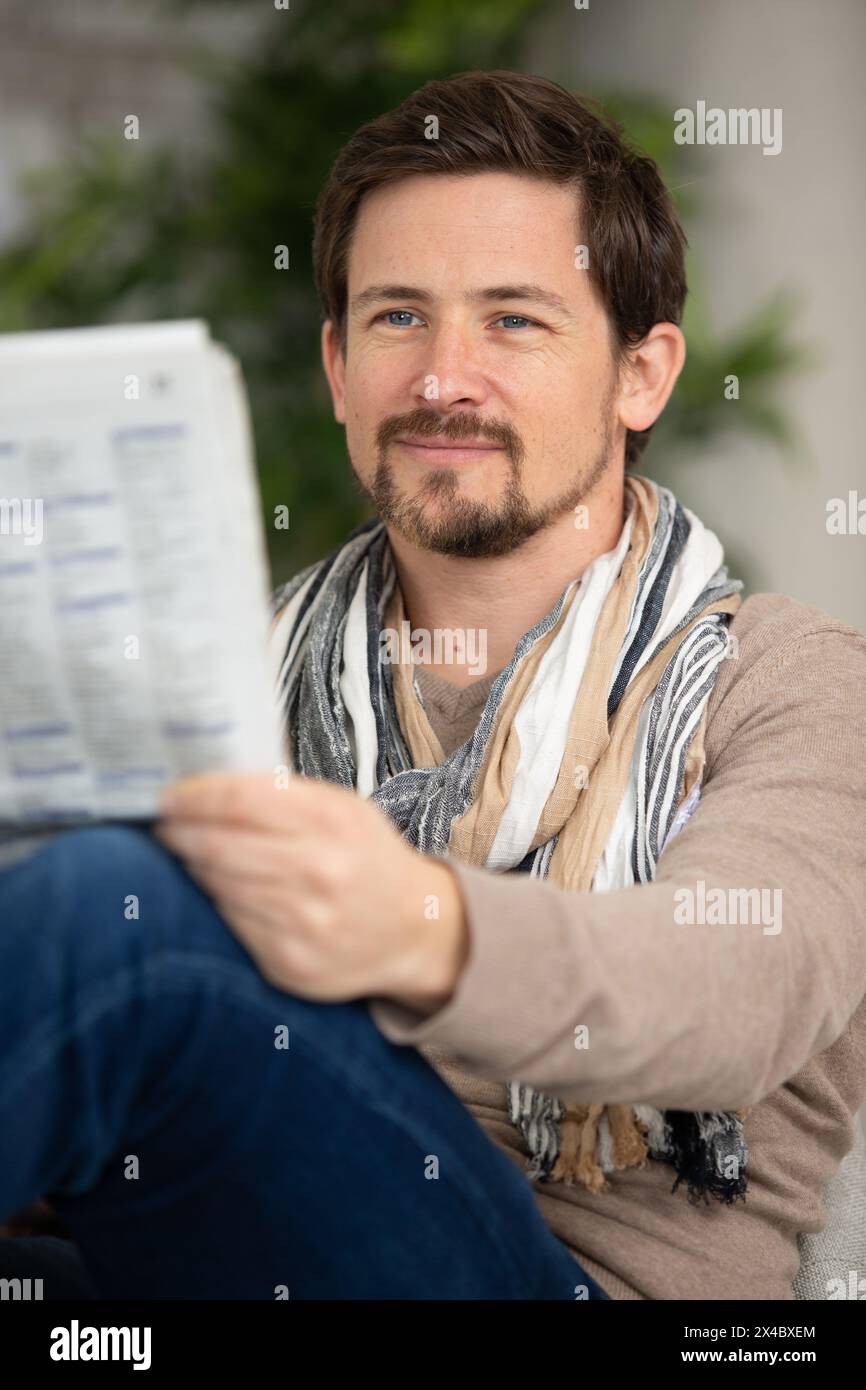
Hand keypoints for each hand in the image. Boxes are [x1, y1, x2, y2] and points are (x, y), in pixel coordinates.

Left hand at [153, 772, 468, 1008]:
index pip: (239, 801)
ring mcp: (302, 922)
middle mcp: (318, 871)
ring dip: (192, 867)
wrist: (415, 930)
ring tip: (184, 853)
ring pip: (217, 886)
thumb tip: (208, 785)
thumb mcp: (343, 810)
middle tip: (162, 824)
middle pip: (218, 846)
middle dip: (178, 832)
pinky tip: (217, 889)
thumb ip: (284, 795)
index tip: (166, 796)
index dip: (193, 797)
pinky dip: (217, 902)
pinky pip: (230, 923)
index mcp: (332, 822)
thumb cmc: (369, 859)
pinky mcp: (288, 962)